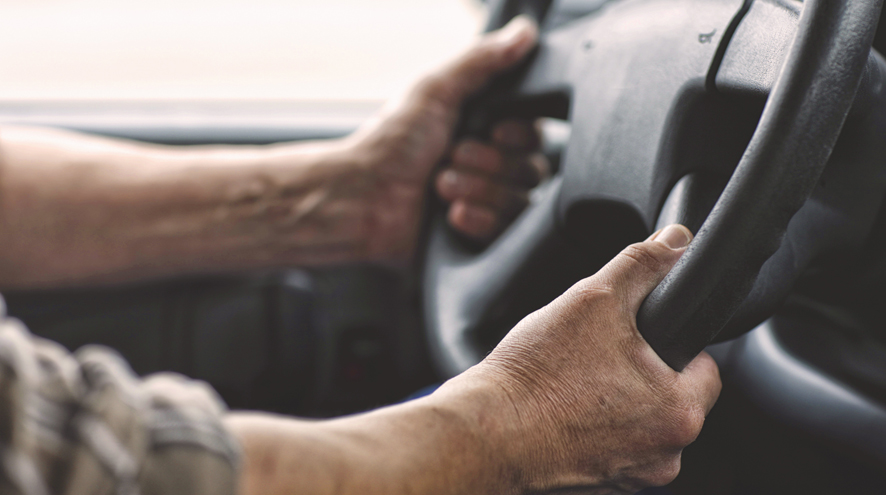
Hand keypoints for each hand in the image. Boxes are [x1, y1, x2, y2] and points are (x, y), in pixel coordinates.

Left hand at [346, 16, 539, 261]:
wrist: (362, 200)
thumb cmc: (390, 144)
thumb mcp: (435, 90)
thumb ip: (482, 60)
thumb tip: (525, 30)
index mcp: (486, 131)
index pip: (536, 135)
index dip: (520, 136)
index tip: (495, 132)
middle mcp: (491, 168)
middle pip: (532, 170)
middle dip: (490, 165)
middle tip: (451, 157)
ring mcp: (486, 205)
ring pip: (522, 203)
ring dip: (481, 191)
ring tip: (441, 186)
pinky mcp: (479, 238)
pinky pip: (507, 233)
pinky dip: (479, 220)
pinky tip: (451, 215)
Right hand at [436, 224, 721, 492]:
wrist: (485, 430)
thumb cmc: (536, 376)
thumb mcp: (594, 299)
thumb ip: (642, 264)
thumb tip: (676, 240)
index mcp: (680, 412)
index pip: (706, 366)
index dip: (673, 340)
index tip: (639, 335)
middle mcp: (665, 455)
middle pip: (672, 396)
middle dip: (641, 370)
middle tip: (598, 353)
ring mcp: (633, 476)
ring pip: (640, 421)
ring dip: (618, 399)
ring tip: (576, 380)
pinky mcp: (602, 485)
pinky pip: (613, 444)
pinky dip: (596, 426)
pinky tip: (565, 407)